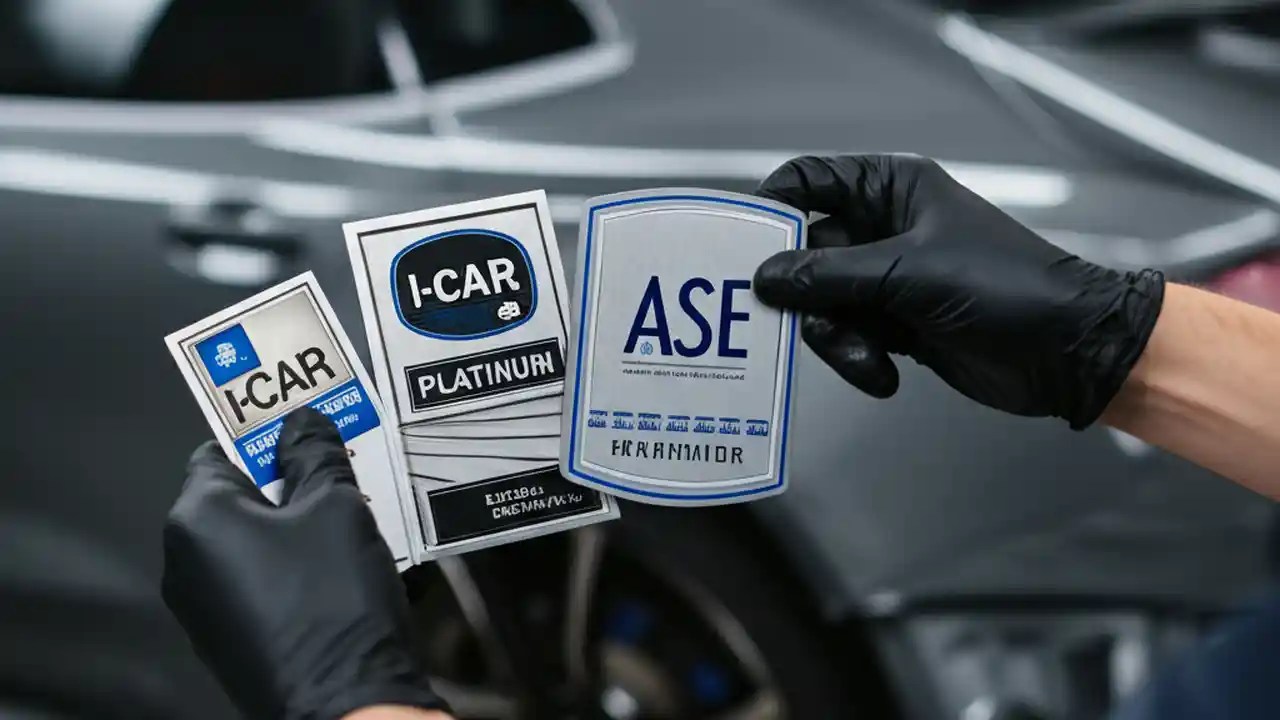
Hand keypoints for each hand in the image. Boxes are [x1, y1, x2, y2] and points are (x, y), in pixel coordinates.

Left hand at [162, 408, 447, 719]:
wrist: (345, 701)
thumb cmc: (332, 600)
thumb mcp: (336, 506)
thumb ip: (315, 454)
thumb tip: (302, 423)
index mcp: (197, 518)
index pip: (221, 449)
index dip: (268, 436)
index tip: (309, 434)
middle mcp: (185, 562)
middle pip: (236, 497)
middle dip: (289, 484)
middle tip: (341, 478)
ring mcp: (202, 608)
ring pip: (251, 542)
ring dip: (295, 526)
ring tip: (347, 525)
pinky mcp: (230, 640)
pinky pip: (258, 582)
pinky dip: (292, 568)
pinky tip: (336, 572)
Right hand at [753, 154, 1164, 428]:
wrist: (1068, 352)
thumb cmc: (1007, 287)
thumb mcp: (909, 273)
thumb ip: (829, 274)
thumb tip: (764, 276)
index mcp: (891, 189)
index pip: (810, 181)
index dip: (771, 206)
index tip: (742, 245)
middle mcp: (884, 228)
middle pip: (806, 253)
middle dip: (804, 295)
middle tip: (796, 321)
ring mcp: (888, 279)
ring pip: (822, 304)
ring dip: (836, 338)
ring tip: (866, 357)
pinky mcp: (895, 324)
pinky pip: (848, 337)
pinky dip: (858, 359)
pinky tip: (885, 375)